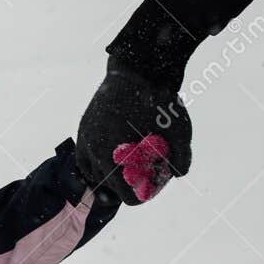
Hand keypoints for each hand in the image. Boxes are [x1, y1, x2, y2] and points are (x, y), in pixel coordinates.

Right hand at [76, 65, 190, 204]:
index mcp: (113, 156)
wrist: (136, 68)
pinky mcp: (83, 130)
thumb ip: (181, 154)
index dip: (142, 195)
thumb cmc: (158, 98)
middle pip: (109, 187)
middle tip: (143, 177)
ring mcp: (85, 141)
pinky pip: (86, 159)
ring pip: (95, 175)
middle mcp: (93, 152)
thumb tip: (178, 174)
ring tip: (128, 166)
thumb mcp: (178, 127)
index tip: (151, 187)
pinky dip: (99, 163)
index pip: (126, 195)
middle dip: (126, 186)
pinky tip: (115, 155)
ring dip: (110, 176)